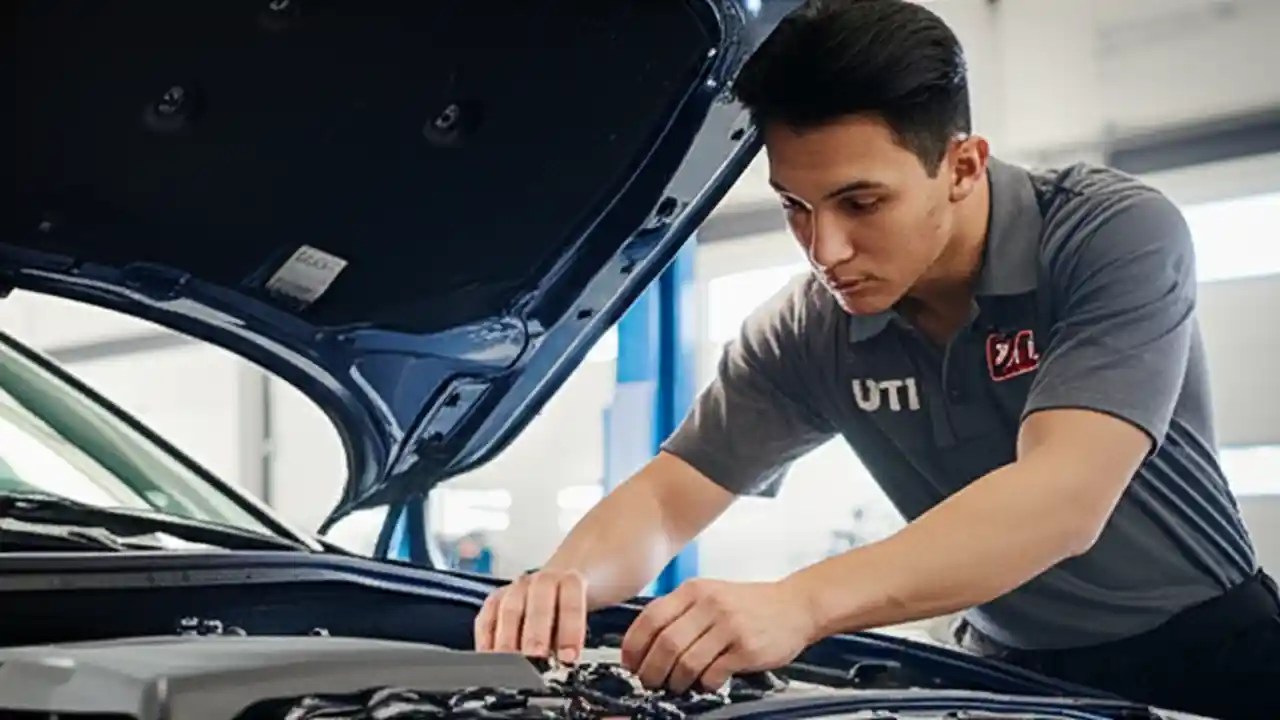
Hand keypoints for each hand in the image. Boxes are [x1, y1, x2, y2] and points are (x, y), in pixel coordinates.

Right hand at [474, 569, 588, 663]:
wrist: (556, 586)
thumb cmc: (569, 610)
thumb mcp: (578, 621)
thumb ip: (569, 640)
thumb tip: (563, 663)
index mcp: (570, 582)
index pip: (570, 601)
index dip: (570, 630)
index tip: (568, 657)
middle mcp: (542, 581)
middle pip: (538, 602)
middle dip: (535, 634)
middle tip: (535, 659)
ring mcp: (516, 589)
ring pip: (508, 609)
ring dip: (508, 639)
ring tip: (509, 665)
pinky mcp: (495, 600)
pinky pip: (486, 617)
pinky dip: (486, 639)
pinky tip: (488, 658)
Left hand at [620, 577, 817, 692]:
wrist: (795, 606)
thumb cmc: (749, 604)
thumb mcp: (710, 594)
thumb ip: (680, 612)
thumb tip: (645, 645)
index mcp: (694, 590)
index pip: (650, 618)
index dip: (634, 646)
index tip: (630, 663)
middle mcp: (709, 604)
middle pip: (665, 644)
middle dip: (651, 671)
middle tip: (651, 682)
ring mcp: (728, 626)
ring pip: (686, 662)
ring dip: (676, 681)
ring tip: (678, 686)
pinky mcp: (746, 648)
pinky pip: (713, 674)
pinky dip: (703, 684)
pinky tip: (706, 682)